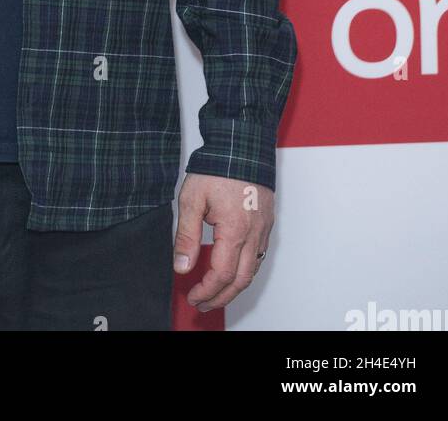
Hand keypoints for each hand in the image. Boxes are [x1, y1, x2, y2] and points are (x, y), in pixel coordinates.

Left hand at [172, 172, 273, 311]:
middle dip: (221, 297)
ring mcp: (263, 229)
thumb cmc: (217, 168)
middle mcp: (254, 234)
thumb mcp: (192, 199)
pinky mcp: (266, 222)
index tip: (192, 295)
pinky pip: (259, 256)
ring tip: (215, 293)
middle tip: (202, 303)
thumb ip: (186, 235)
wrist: (241, 144)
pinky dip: (245, 270)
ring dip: (234, 287)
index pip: (221, 275)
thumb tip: (181, 266)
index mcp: (235, 231)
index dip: (206, 290)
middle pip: (240, 281)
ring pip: (253, 271)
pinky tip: (233, 270)